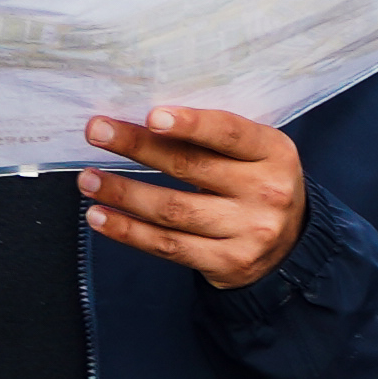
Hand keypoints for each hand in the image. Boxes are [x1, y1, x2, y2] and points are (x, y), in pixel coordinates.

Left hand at [81, 105, 306, 286]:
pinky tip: (100, 217)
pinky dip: (129, 231)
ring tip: (88, 179)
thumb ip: (214, 137)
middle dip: (138, 148)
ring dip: (123, 193)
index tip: (150, 115)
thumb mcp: (254, 153)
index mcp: (274, 153)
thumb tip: (144, 119)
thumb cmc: (256, 183)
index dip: (190, 124)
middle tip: (97, 132)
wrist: (289, 246)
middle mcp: (267, 192)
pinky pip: (168, 246)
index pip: (229, 133)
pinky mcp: (228, 263)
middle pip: (191, 168)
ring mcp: (249, 232)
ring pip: (173, 210)